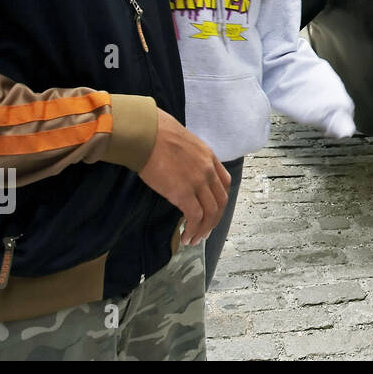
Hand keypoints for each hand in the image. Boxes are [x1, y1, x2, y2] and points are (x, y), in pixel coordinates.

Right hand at [138, 109, 230, 244]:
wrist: (147, 134)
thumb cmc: (157, 134)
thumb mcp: (184, 143)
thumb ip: (190, 158)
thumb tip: (182, 170)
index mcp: (209, 157)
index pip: (225, 182)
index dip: (221, 199)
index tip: (213, 210)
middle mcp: (208, 170)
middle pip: (221, 201)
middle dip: (214, 220)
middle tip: (205, 232)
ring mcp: (198, 182)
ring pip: (210, 213)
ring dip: (204, 230)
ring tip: (194, 239)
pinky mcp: (183, 193)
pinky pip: (194, 217)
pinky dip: (192, 230)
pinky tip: (185, 237)